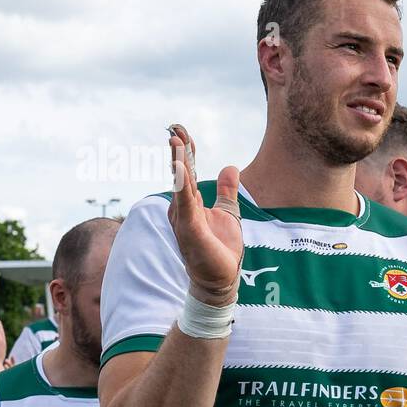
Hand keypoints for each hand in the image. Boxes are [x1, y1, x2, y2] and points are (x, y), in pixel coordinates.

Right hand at [166, 124, 242, 305]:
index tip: (181, 130)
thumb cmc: (221, 248)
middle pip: (180, 173)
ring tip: (175, 141)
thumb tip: (231, 167)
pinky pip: (185, 203)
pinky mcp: (190, 229)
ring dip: (178, 163)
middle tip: (174, 128)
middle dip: (178, 151)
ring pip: (180, 185)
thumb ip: (227, 191)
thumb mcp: (228, 212)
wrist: (221, 278)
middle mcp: (182, 208)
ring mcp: (184, 218)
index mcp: (190, 203)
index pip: (187, 171)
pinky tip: (181, 169)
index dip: (186, 151)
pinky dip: (182, 186)